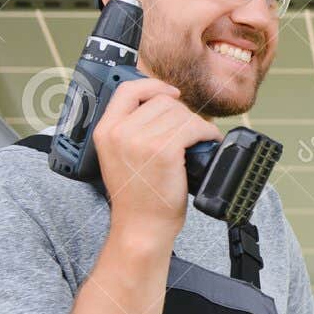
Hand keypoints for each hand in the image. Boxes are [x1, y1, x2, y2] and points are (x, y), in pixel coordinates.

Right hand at [92, 77, 221, 241]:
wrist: (142, 227)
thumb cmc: (138, 197)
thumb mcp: (121, 157)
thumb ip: (131, 131)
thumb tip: (163, 106)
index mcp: (105, 131)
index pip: (127, 90)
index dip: (153, 85)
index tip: (171, 93)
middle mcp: (119, 132)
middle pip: (160, 101)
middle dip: (183, 114)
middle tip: (192, 131)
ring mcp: (140, 141)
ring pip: (179, 113)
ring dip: (197, 124)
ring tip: (201, 139)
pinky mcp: (163, 151)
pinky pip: (193, 127)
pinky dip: (206, 133)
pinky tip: (209, 143)